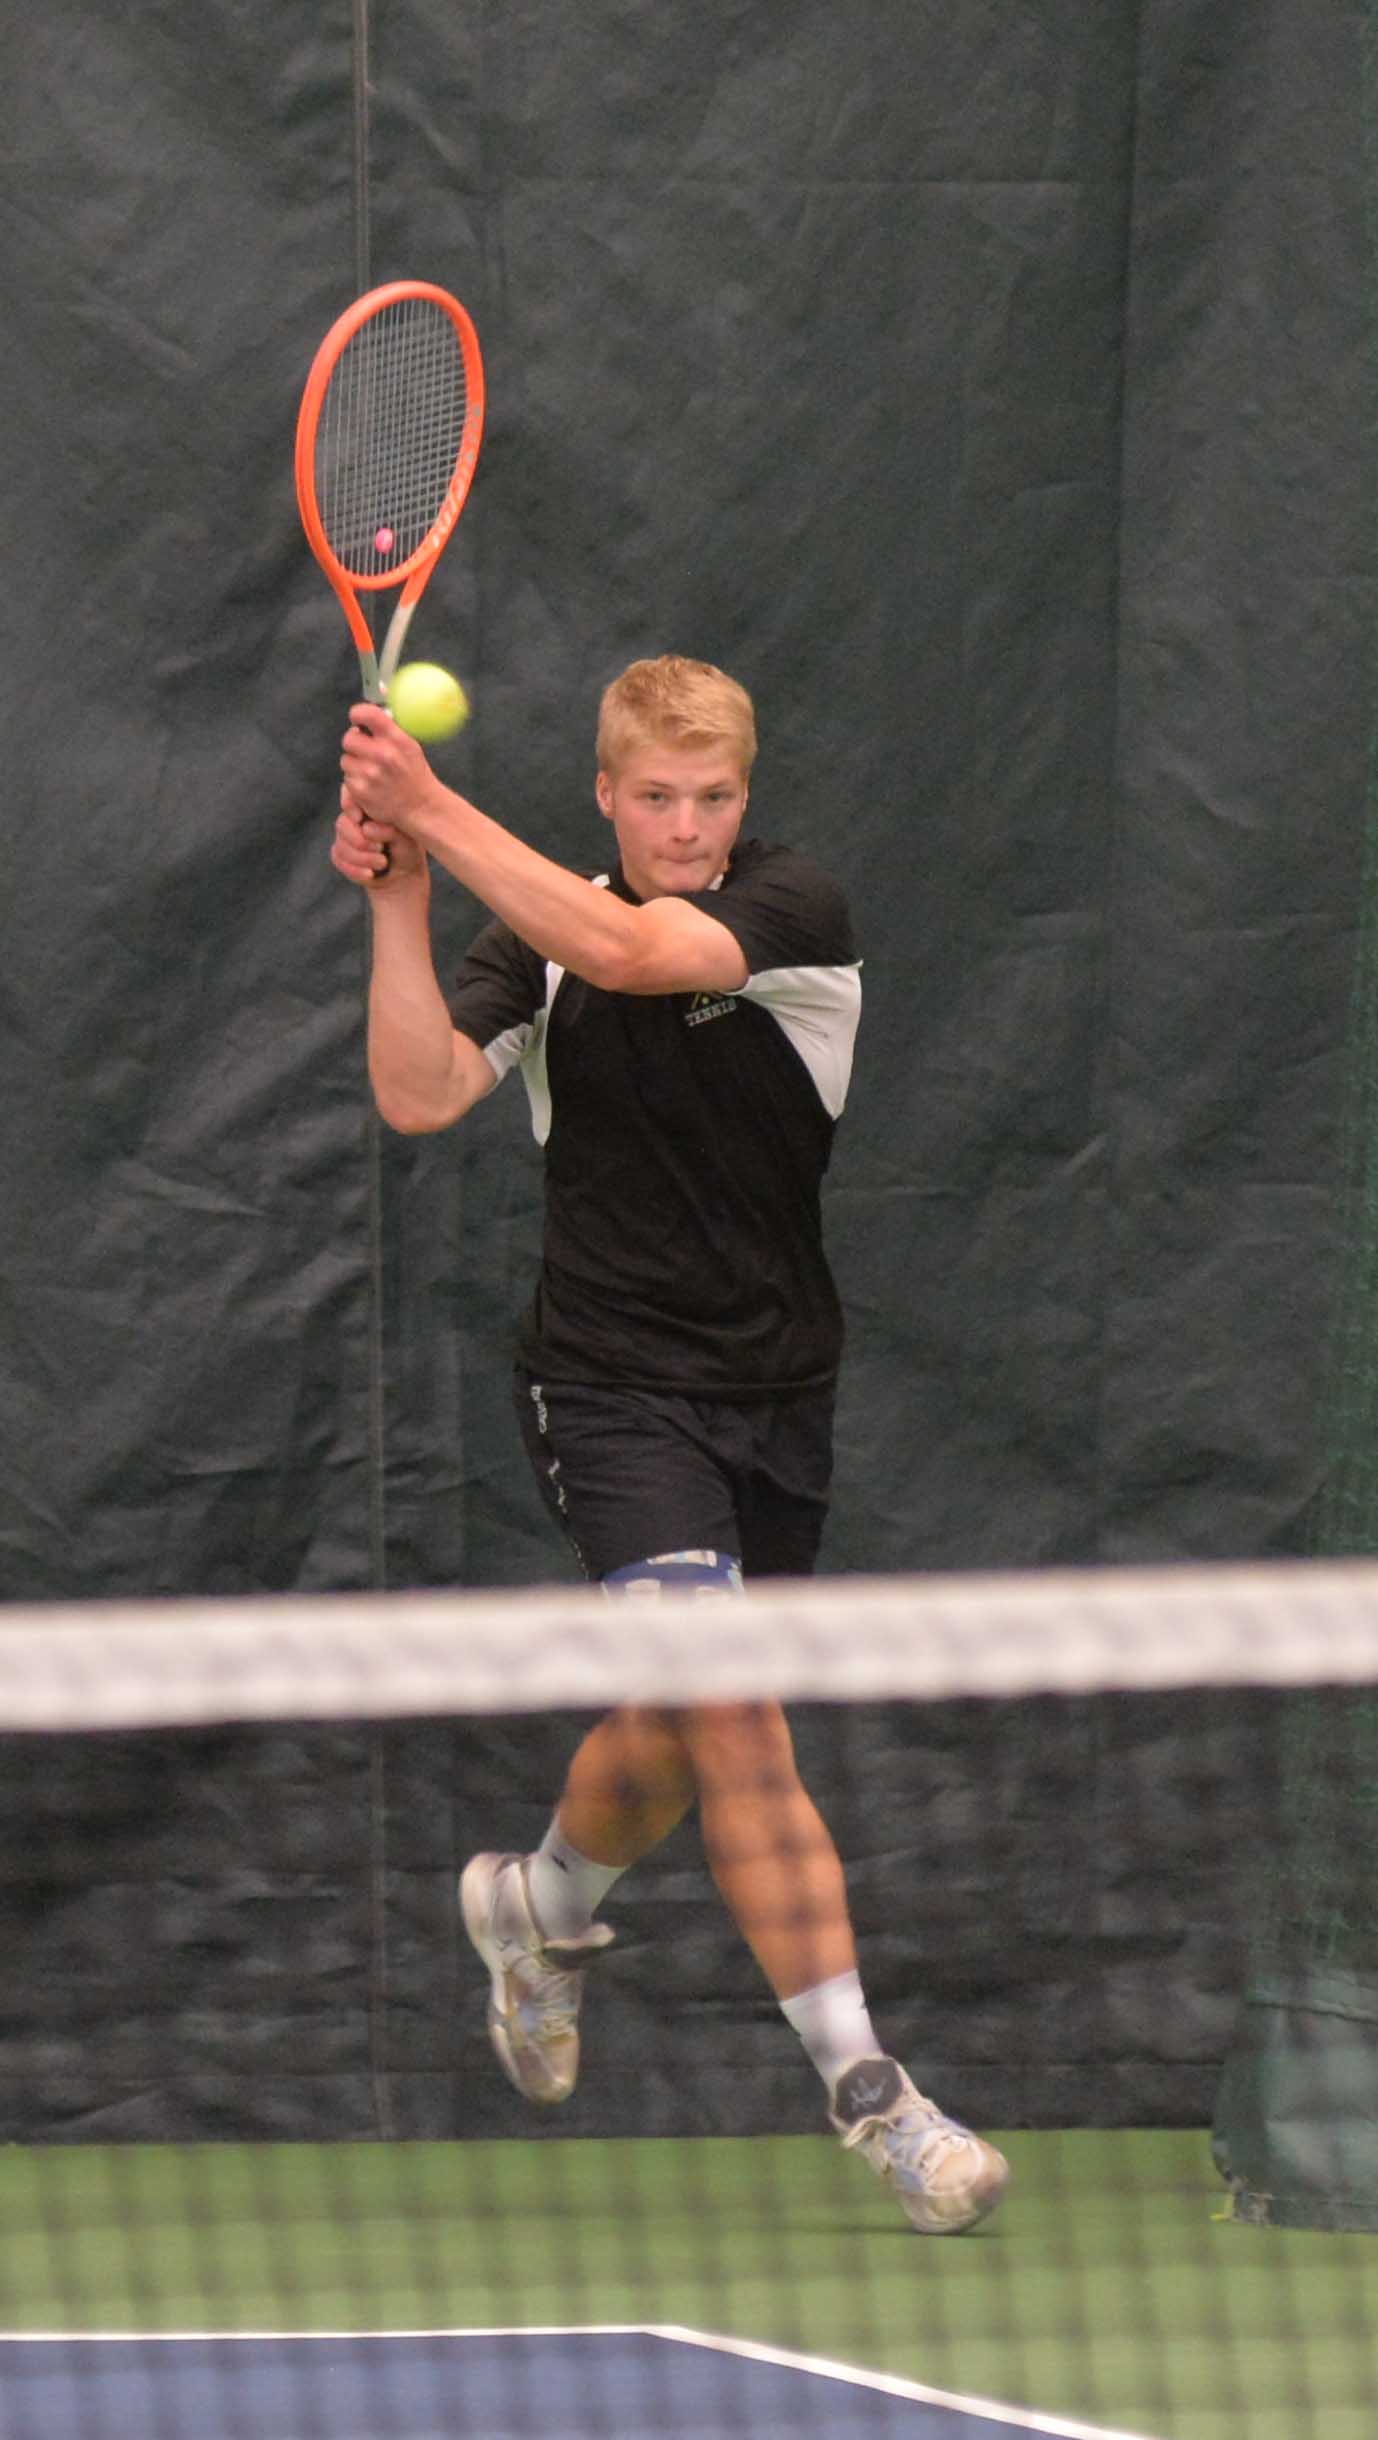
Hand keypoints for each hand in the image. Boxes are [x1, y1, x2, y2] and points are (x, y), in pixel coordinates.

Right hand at [331, 788, 426, 889]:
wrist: (403, 875)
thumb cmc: (407, 849)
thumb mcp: (404, 837)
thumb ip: (388, 828)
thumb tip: (366, 828)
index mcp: (368, 807)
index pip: (350, 796)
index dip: (349, 805)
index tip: (359, 817)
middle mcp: (353, 819)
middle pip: (342, 823)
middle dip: (360, 840)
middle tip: (380, 848)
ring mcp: (344, 837)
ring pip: (341, 845)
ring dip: (362, 858)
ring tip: (382, 863)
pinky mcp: (340, 855)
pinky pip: (339, 860)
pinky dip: (355, 870)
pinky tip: (370, 874)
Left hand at [339, 704, 444, 838]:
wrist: (421, 807)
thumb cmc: (414, 774)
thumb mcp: (410, 745)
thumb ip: (389, 728)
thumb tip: (372, 706)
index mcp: (396, 739)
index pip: (367, 714)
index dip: (357, 714)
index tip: (357, 719)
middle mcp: (383, 755)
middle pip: (349, 738)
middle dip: (354, 743)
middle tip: (364, 750)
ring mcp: (370, 774)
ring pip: (346, 760)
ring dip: (354, 764)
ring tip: (371, 771)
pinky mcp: (361, 791)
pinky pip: (347, 779)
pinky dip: (355, 781)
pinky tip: (370, 785)